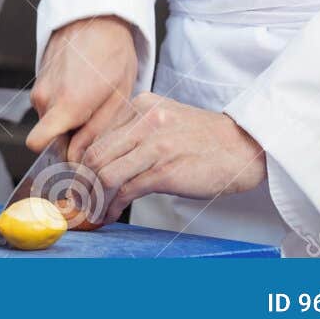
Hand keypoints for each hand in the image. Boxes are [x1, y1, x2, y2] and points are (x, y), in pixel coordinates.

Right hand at [27, 15, 139, 162]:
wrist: (98, 18)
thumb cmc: (113, 54)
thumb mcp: (117, 98)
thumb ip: (96, 133)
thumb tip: (78, 159)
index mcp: (66, 104)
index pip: (38, 144)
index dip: (58, 156)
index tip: (78, 157)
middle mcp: (46, 97)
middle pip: (49, 136)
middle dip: (69, 139)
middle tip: (96, 126)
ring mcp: (40, 86)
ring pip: (49, 120)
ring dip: (67, 121)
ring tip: (93, 103)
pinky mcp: (40, 79)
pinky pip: (49, 104)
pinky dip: (63, 105)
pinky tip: (84, 90)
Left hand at [82, 93, 266, 222]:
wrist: (244, 147)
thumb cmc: (203, 140)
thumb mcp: (163, 123)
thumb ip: (133, 135)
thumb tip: (99, 165)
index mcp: (140, 105)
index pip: (95, 137)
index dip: (79, 166)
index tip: (75, 185)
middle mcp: (143, 120)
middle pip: (93, 155)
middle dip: (80, 186)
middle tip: (78, 204)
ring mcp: (154, 144)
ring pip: (104, 173)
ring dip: (94, 199)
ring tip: (94, 213)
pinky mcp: (165, 169)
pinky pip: (125, 189)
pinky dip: (112, 206)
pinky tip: (112, 213)